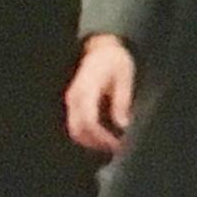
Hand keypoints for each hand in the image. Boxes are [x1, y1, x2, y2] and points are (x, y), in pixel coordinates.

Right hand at [66, 36, 135, 153]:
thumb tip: (123, 125)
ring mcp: (71, 100)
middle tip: (116, 148)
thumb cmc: (114, 61)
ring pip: (74, 129)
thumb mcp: (124, 77)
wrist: (102, 48)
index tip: (116, 144)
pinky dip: (87, 133)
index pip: (89, 121)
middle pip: (77, 129)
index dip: (101, 137)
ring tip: (111, 145)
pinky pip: (76, 123)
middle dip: (95, 143)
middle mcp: (75, 96)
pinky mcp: (73, 102)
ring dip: (90, 141)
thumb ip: (122, 101)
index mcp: (87, 89)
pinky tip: (103, 137)